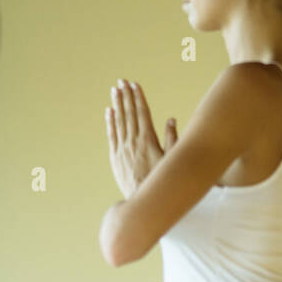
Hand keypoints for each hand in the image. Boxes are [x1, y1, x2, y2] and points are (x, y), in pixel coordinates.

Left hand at [105, 79, 176, 198]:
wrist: (142, 200)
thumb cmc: (161, 181)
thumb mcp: (171, 160)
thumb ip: (172, 139)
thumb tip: (171, 120)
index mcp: (148, 140)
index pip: (142, 113)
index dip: (138, 97)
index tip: (134, 84)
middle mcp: (133, 141)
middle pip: (129, 113)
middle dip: (126, 96)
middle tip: (122, 81)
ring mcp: (122, 149)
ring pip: (119, 121)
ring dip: (117, 104)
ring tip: (115, 90)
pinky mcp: (115, 157)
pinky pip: (112, 136)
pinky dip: (110, 122)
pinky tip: (109, 111)